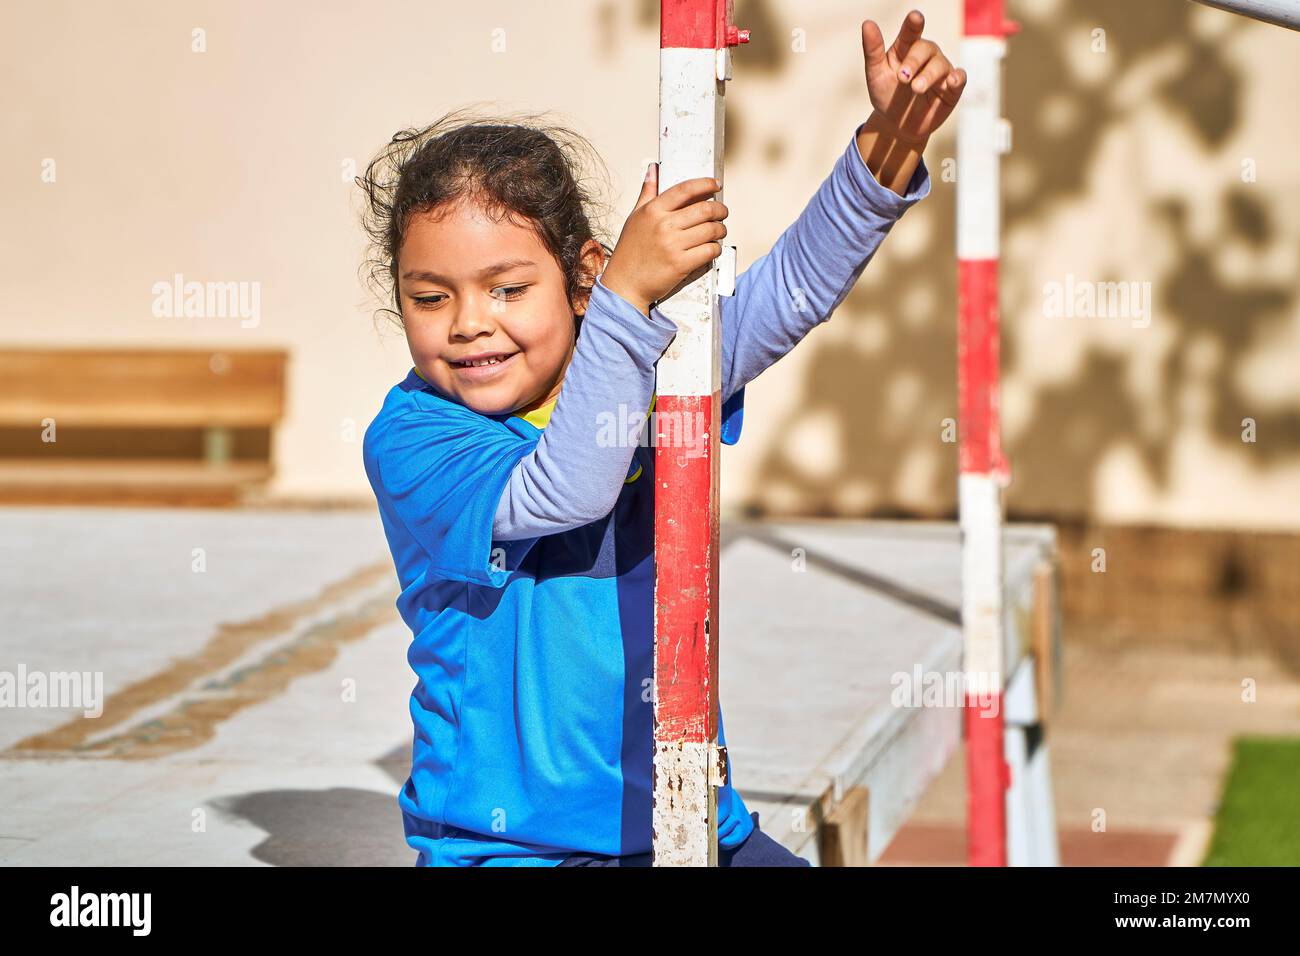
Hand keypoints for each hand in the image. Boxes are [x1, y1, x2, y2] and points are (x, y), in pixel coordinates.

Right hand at [600, 163, 728, 315]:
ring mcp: (673, 246)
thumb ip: (647, 193)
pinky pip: (709, 251)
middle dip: (720, 210)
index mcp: (653, 211)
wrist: (625, 284)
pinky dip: (716, 248)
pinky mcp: (681, 265)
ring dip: (720, 230)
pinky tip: (712, 248)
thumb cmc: (630, 251)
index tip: (716, 185)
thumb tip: (653, 170)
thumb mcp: (634, 217)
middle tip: (722, 212)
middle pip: (704, 209)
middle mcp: (664, 226)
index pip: (685, 189)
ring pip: (711, 230)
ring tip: (719, 231)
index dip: (705, 184)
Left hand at [861, 10, 965, 147]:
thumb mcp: (875, 74)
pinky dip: (957, 78)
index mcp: (907, 48)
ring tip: (916, 89)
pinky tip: (952, 81)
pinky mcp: (951, 88)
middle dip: (914, 62)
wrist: (896, 125)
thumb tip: (867, 23)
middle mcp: (926, 55)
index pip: (911, 32)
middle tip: (902, 77)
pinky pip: (959, 78)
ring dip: (928, 76)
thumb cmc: (886, 95)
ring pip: (940, 65)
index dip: (913, 24)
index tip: (915, 17)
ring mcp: (940, 70)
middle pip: (926, 48)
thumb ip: (873, 50)